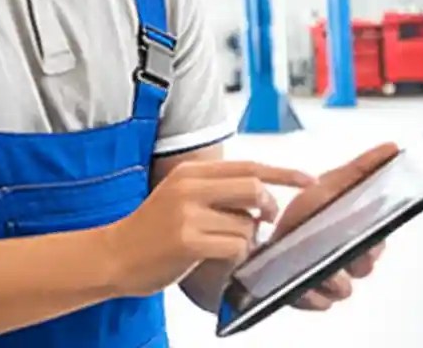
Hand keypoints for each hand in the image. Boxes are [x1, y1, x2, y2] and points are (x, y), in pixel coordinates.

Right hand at [102, 160, 314, 297]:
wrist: (113, 255)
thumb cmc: (152, 231)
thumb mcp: (181, 197)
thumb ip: (217, 191)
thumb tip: (263, 198)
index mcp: (190, 172)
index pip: (248, 165)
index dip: (283, 172)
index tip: (308, 179)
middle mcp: (189, 186)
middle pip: (253, 188)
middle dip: (270, 208)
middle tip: (266, 223)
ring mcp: (187, 213)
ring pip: (246, 224)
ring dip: (247, 240)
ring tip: (224, 245)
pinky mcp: (187, 241)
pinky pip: (235, 247)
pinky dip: (236, 256)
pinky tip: (218, 257)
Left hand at [274, 142, 399, 310]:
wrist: (266, 228)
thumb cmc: (304, 210)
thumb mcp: (331, 184)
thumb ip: (362, 168)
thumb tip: (392, 147)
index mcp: (360, 238)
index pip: (379, 244)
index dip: (373, 241)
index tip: (363, 233)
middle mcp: (350, 263)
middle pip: (364, 269)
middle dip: (353, 258)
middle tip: (338, 246)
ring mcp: (330, 283)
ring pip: (344, 289)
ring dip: (331, 277)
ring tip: (314, 265)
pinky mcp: (309, 297)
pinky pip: (319, 303)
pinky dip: (311, 294)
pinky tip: (300, 283)